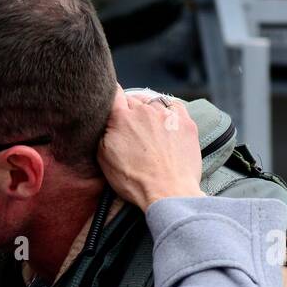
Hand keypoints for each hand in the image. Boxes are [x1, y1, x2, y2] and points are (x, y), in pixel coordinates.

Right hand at [97, 86, 202, 210]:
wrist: (168, 192)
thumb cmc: (135, 181)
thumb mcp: (104, 159)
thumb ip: (102, 134)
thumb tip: (104, 121)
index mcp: (120, 118)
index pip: (114, 93)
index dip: (112, 98)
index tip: (113, 105)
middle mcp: (143, 111)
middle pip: (133, 100)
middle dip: (130, 111)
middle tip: (130, 130)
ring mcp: (166, 114)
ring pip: (153, 103)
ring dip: (149, 112)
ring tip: (149, 132)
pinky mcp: (184, 122)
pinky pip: (175, 106)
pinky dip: (169, 112)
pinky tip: (166, 124)